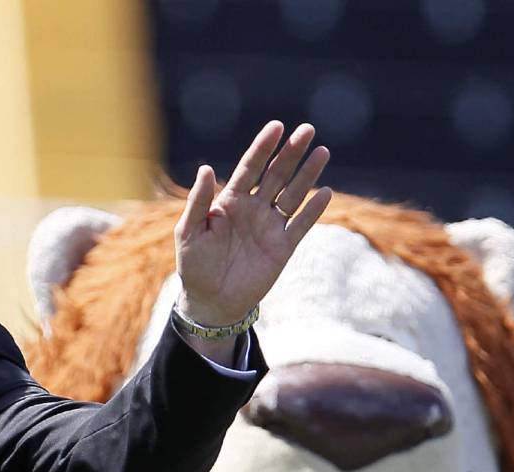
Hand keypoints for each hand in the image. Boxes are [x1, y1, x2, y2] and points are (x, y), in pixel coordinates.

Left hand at [175, 121, 331, 325]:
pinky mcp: (283, 247)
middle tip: (307, 130)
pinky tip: (325, 192)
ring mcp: (270, 226)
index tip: (276, 127)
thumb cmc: (194, 265)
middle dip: (291, 153)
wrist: (210, 301)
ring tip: (322, 152)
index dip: (263, 147)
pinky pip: (301, 224)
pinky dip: (313, 210)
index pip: (250, 168)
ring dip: (308, 174)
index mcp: (230, 201)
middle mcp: (253, 208)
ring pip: (293, 194)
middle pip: (276, 175)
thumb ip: (199, 201)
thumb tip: (206, 168)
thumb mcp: (188, 231)